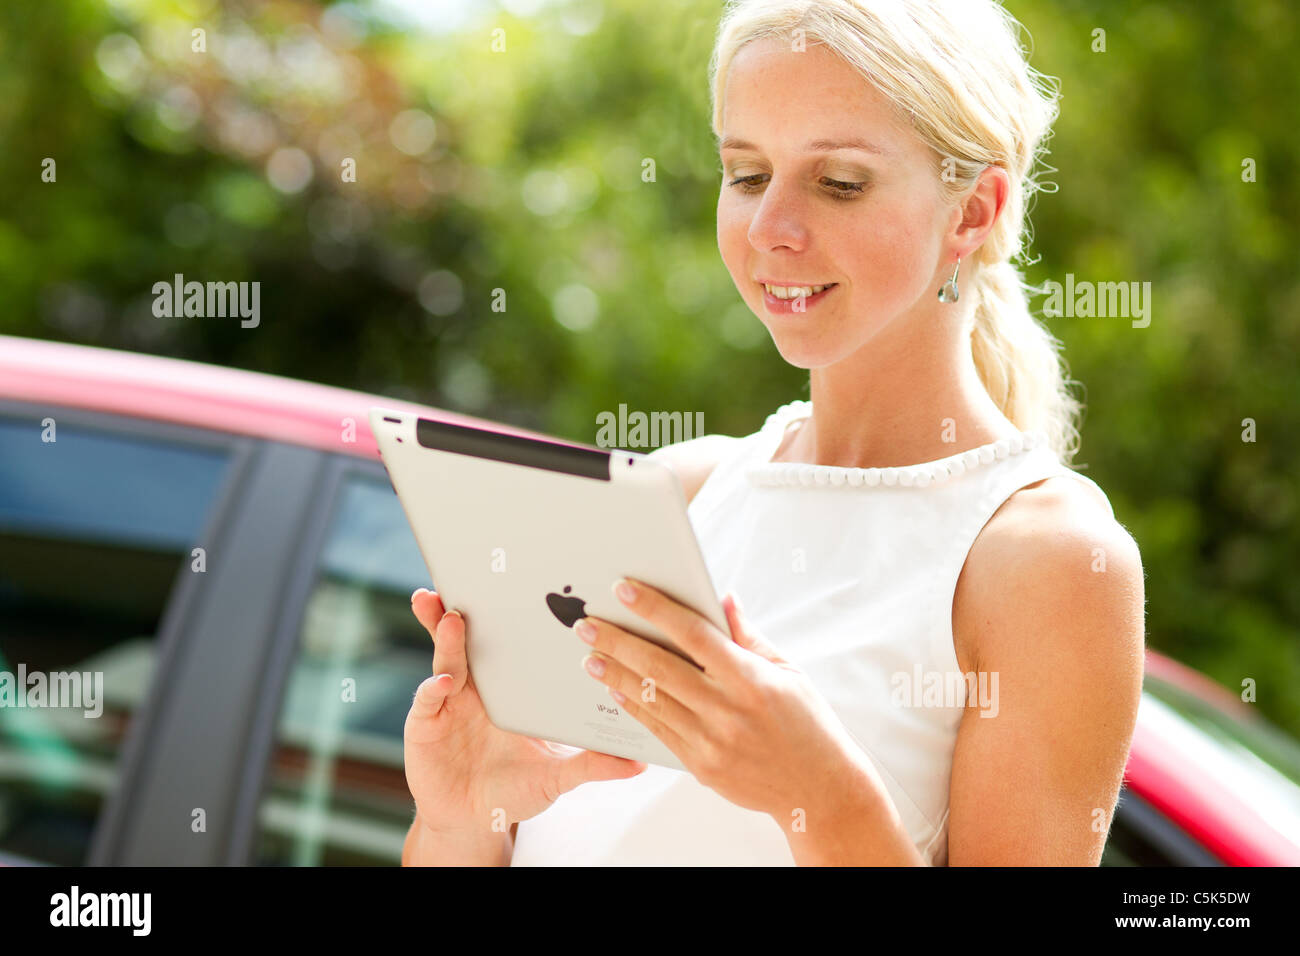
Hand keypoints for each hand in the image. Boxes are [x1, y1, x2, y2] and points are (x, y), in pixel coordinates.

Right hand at [405, 588, 645, 838]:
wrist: (473, 821)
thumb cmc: (515, 789)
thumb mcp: (557, 775)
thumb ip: (591, 765)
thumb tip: (639, 763)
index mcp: (507, 685)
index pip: (506, 639)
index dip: (508, 611)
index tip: (520, 581)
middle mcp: (476, 685)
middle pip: (468, 637)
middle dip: (462, 607)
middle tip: (465, 581)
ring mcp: (447, 701)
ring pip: (445, 657)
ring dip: (446, 635)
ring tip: (452, 617)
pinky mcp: (424, 724)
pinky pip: (427, 698)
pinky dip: (432, 687)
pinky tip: (443, 682)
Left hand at [574, 579, 865, 821]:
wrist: (818, 789)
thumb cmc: (807, 724)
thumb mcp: (787, 671)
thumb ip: (748, 636)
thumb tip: (724, 599)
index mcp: (751, 678)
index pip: (692, 633)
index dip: (655, 608)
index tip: (624, 590)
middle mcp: (727, 709)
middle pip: (660, 666)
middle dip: (618, 640)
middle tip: (588, 624)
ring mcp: (712, 741)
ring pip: (652, 699)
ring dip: (616, 674)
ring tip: (591, 656)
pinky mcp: (701, 766)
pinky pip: (658, 731)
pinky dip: (634, 707)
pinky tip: (617, 689)